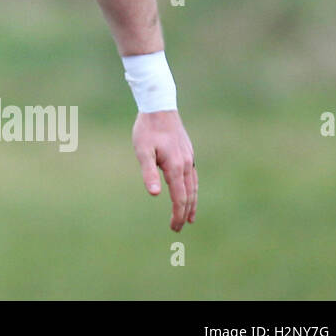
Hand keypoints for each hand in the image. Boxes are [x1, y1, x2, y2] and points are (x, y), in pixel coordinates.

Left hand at [132, 110, 197, 231]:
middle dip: (184, 212)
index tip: (174, 227)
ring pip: (193, 186)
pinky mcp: (188, 153)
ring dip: (192, 203)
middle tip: (178, 227)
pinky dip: (192, 189)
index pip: (179, 197)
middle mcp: (186, 164)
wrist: (159, 107)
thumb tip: (154, 194)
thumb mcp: (142, 151)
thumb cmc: (147, 129)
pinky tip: (189, 191)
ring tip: (189, 217)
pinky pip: (193, 177)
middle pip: (189, 195)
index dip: (177, 214)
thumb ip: (148, 172)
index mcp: (175, 166)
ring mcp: (189, 158)